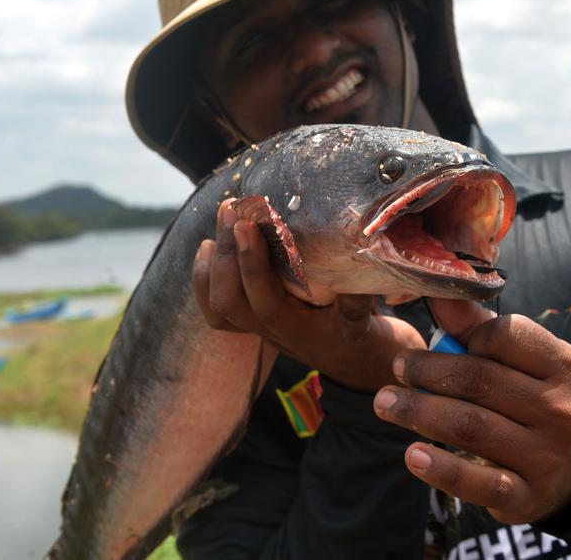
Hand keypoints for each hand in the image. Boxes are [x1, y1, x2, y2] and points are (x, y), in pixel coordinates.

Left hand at [191, 199, 425, 390]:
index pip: (263, 299)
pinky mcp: (253, 321)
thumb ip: (357, 297)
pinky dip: (204, 279)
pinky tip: (207, 249)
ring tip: (220, 224)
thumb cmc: (362, 335)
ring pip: (217, 306)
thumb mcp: (366, 318)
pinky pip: (216, 310)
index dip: (252, 262)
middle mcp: (270, 332)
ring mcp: (257, 329)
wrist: (357, 362)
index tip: (248, 224)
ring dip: (212, 264)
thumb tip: (357, 261)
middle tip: (232, 208)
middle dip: (227, 252)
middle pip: (230, 300)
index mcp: (297, 330)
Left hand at [372, 298, 570, 524]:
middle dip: (427, 372)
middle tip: (396, 369)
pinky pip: (477, 483)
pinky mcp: (527, 497)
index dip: (460, 334)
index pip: (505, 336)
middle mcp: (562, 411)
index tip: (427, 342)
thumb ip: (485, 330)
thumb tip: (441, 293)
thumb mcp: (532, 364)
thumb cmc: (544, 402)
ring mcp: (547, 457)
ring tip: (384, 402)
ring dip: (419, 411)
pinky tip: (412, 456)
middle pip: (479, 380)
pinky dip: (441, 469)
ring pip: (470, 426)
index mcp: (566, 366)